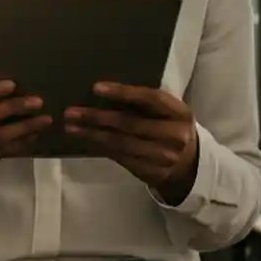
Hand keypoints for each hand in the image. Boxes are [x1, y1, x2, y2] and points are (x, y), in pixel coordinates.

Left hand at [63, 82, 199, 204]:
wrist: (190, 164)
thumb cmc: (170, 126)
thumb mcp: (168, 111)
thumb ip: (144, 103)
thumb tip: (102, 92)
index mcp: (180, 112)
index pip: (150, 98)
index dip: (123, 92)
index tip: (95, 88)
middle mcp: (175, 135)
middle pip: (130, 124)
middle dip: (97, 117)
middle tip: (71, 112)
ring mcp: (164, 157)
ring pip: (121, 143)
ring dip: (92, 134)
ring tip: (71, 127)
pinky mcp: (152, 173)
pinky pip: (120, 158)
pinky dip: (100, 147)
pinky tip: (86, 139)